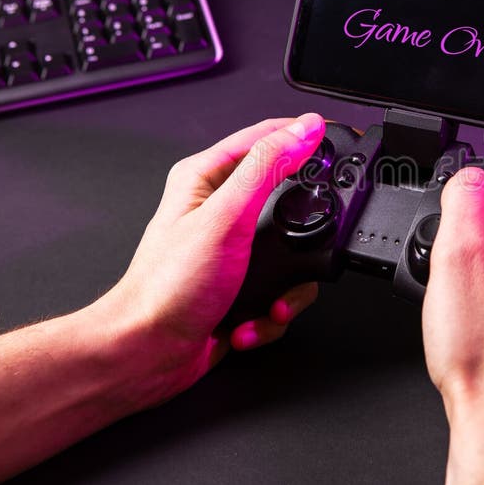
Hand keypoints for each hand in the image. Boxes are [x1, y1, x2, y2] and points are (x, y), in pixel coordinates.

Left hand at [91, 113, 326, 404]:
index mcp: (205, 178)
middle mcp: (218, 210)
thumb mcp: (226, 217)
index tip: (335, 138)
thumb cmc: (167, 287)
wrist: (148, 354)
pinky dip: (273, 312)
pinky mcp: (241, 287)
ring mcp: (231, 250)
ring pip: (292, 252)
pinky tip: (252, 319)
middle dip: (304, 231)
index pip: (264, 136)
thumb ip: (268, 168)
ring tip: (274, 301)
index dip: (302, 134)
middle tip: (309, 245)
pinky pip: (281, 291)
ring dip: (289, 287)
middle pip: (287, 196)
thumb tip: (304, 130)